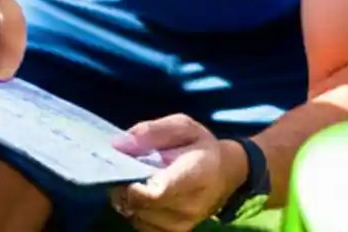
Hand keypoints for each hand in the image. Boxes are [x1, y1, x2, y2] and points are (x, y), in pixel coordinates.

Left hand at [108, 115, 247, 231]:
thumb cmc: (202, 146)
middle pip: (143, 207)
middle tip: (123, 173)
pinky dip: (137, 213)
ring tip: (134, 183)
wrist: (228, 172)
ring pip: (139, 219)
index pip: (158, 193)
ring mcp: (185, 223)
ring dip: (129, 202)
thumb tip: (119, 145)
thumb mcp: (182, 126)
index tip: (125, 171)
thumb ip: (152, 132)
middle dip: (125, 190)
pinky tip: (141, 198)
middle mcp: (191, 205)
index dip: (135, 187)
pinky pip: (144, 227)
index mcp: (196, 175)